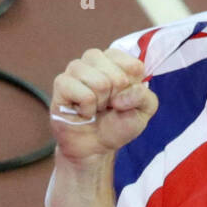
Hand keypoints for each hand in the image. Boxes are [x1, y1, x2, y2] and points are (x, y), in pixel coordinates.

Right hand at [49, 47, 157, 162]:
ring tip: (96, 107)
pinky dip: (88, 109)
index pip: (134, 66)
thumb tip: (122, 92)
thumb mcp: (143, 111)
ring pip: (100, 83)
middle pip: (118, 76)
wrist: (96, 146)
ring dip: (102, 103)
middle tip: (109, 105)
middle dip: (117, 98)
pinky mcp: (61, 83)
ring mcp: (76, 69)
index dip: (133, 89)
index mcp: (116, 60)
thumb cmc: (118, 124)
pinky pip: (84, 95)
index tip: (125, 98)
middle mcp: (95, 60)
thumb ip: (145, 96)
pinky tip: (83, 111)